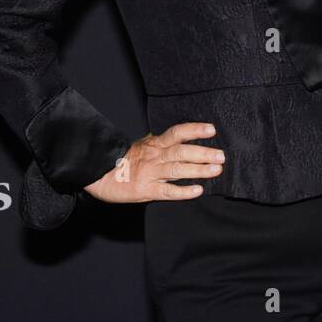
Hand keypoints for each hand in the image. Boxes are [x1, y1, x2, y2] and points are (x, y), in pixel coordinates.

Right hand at [82, 122, 223, 202]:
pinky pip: (168, 191)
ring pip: (177, 170)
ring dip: (199, 170)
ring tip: (216, 170)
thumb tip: (180, 136)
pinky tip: (197, 190)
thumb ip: (161, 142)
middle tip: (221, 156)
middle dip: (203, 153)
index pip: (177, 132)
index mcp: (154, 144)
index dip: (194, 130)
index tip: (211, 130)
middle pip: (181, 152)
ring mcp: (150, 173)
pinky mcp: (146, 190)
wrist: (100, 175)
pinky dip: (184, 191)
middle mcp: (154, 157)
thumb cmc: (124, 160)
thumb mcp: (142, 146)